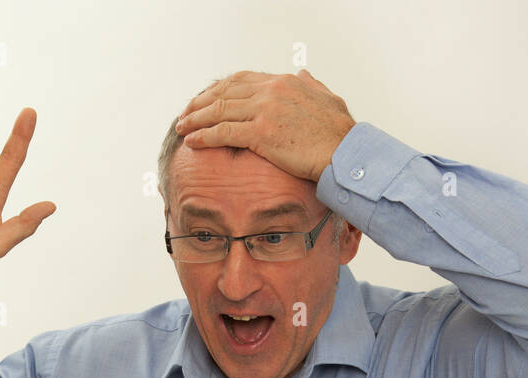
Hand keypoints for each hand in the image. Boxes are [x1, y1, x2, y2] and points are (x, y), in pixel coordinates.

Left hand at [174, 70, 354, 182]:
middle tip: (186, 113)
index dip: (218, 90)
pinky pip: (224, 132)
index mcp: (285, 82)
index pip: (241, 80)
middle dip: (200, 102)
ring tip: (181, 126)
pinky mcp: (262, 133)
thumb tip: (304, 73)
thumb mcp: (328, 98)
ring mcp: (265, 110)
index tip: (206, 99)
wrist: (346, 152)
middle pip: (224, 92)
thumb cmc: (340, 133)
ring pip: (219, 110)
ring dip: (195, 118)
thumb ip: (312, 84)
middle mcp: (272, 91)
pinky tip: (192, 140)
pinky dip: (204, 135)